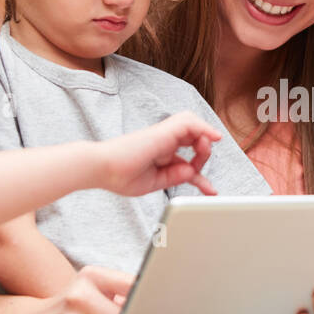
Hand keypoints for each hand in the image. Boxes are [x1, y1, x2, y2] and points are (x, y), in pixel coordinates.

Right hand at [96, 112, 221, 197]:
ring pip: (192, 124)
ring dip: (204, 138)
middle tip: (202, 175)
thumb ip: (175, 177)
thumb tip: (193, 172)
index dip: (202, 176)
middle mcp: (163, 142)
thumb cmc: (120, 176)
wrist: (101, 169)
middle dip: (204, 156)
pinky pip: (189, 122)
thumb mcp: (155, 182)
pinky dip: (204, 127)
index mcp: (161, 155)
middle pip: (194, 139)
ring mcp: (163, 135)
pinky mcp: (162, 131)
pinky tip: (212, 138)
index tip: (210, 191)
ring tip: (206, 151)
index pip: (189, 161)